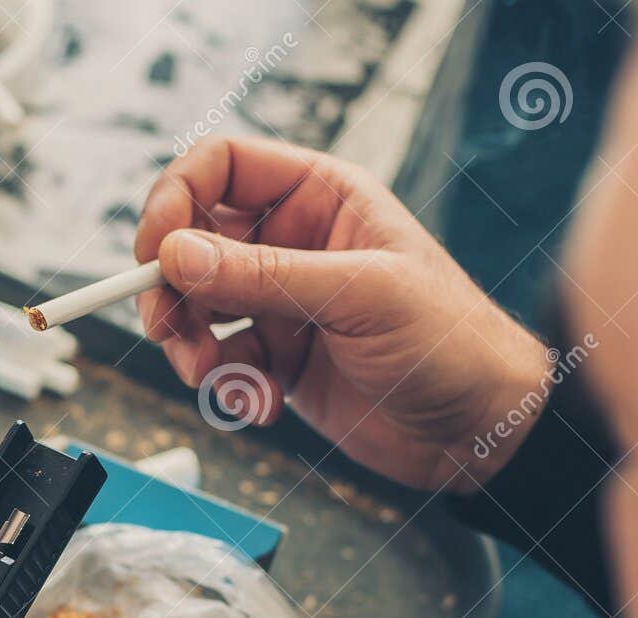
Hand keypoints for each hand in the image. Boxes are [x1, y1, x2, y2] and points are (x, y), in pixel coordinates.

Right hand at [135, 137, 550, 489]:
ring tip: (216, 380)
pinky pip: (223, 363)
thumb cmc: (450, 341)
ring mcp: (284, 302)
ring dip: (190, 347)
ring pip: (197, 309)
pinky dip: (229, 389)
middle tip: (166, 330)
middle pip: (192, 242)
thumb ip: (263, 276)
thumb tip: (175, 253)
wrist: (481, 430)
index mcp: (320, 196)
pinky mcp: (279, 360)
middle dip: (171, 289)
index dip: (176, 198)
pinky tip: (263, 406)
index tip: (156, 250)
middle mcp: (294, 242)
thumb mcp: (358, 296)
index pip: (222, 167)